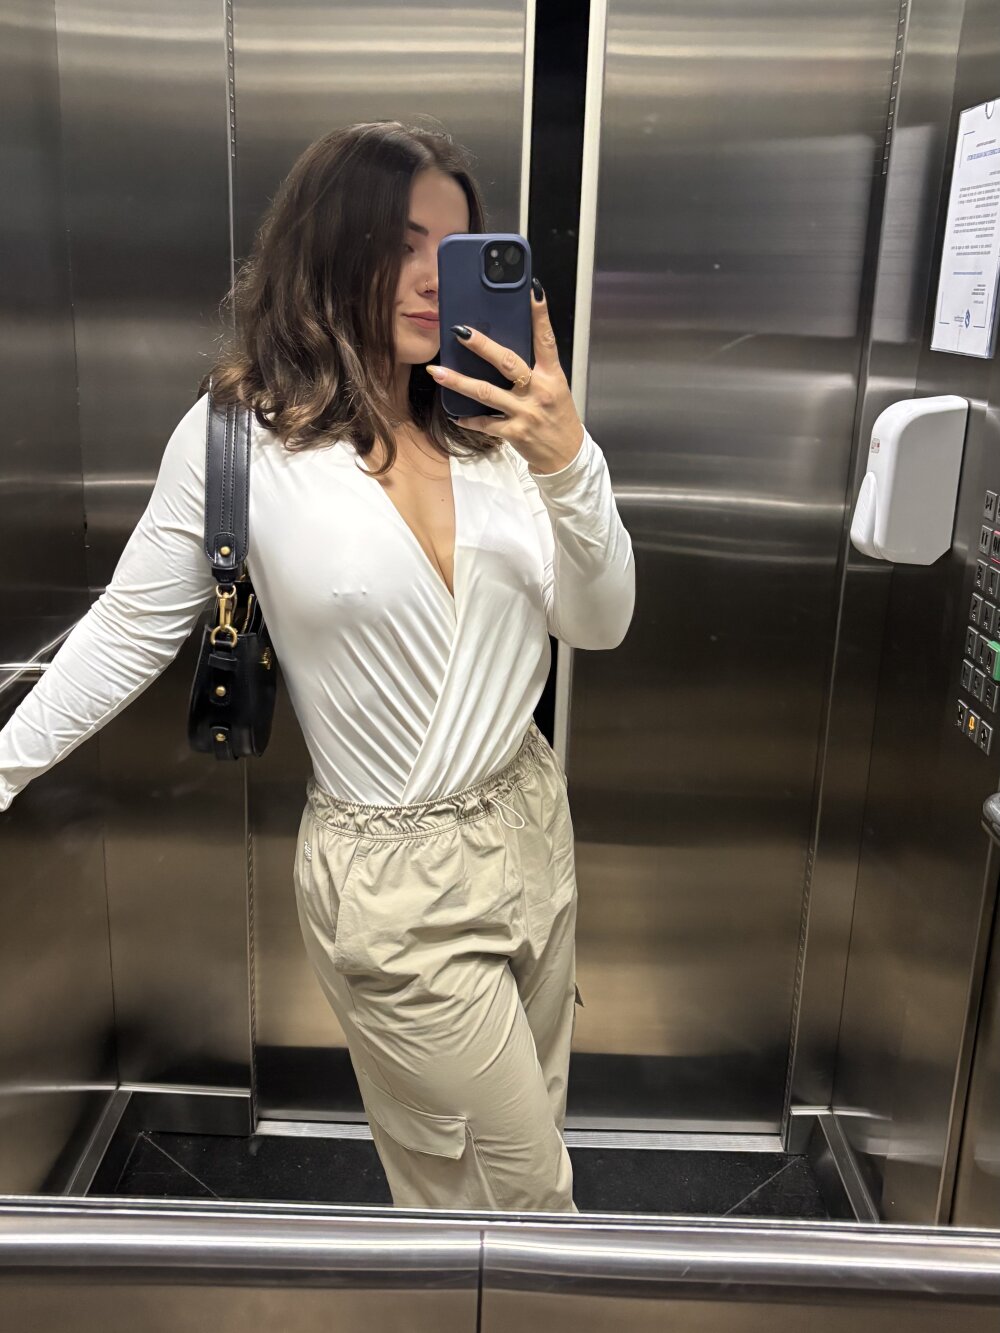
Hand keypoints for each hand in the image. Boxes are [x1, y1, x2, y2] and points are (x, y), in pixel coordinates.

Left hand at [425, 281, 584, 473]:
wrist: (566, 455)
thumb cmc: (559, 418)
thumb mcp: (555, 388)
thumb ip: (535, 369)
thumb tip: (505, 347)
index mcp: (552, 376)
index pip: (546, 339)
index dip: (540, 314)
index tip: (532, 290)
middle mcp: (539, 391)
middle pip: (508, 362)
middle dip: (481, 345)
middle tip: (459, 332)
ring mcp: (525, 412)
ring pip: (486, 393)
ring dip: (458, 381)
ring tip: (436, 371)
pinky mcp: (514, 433)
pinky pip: (485, 423)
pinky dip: (468, 418)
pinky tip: (455, 413)